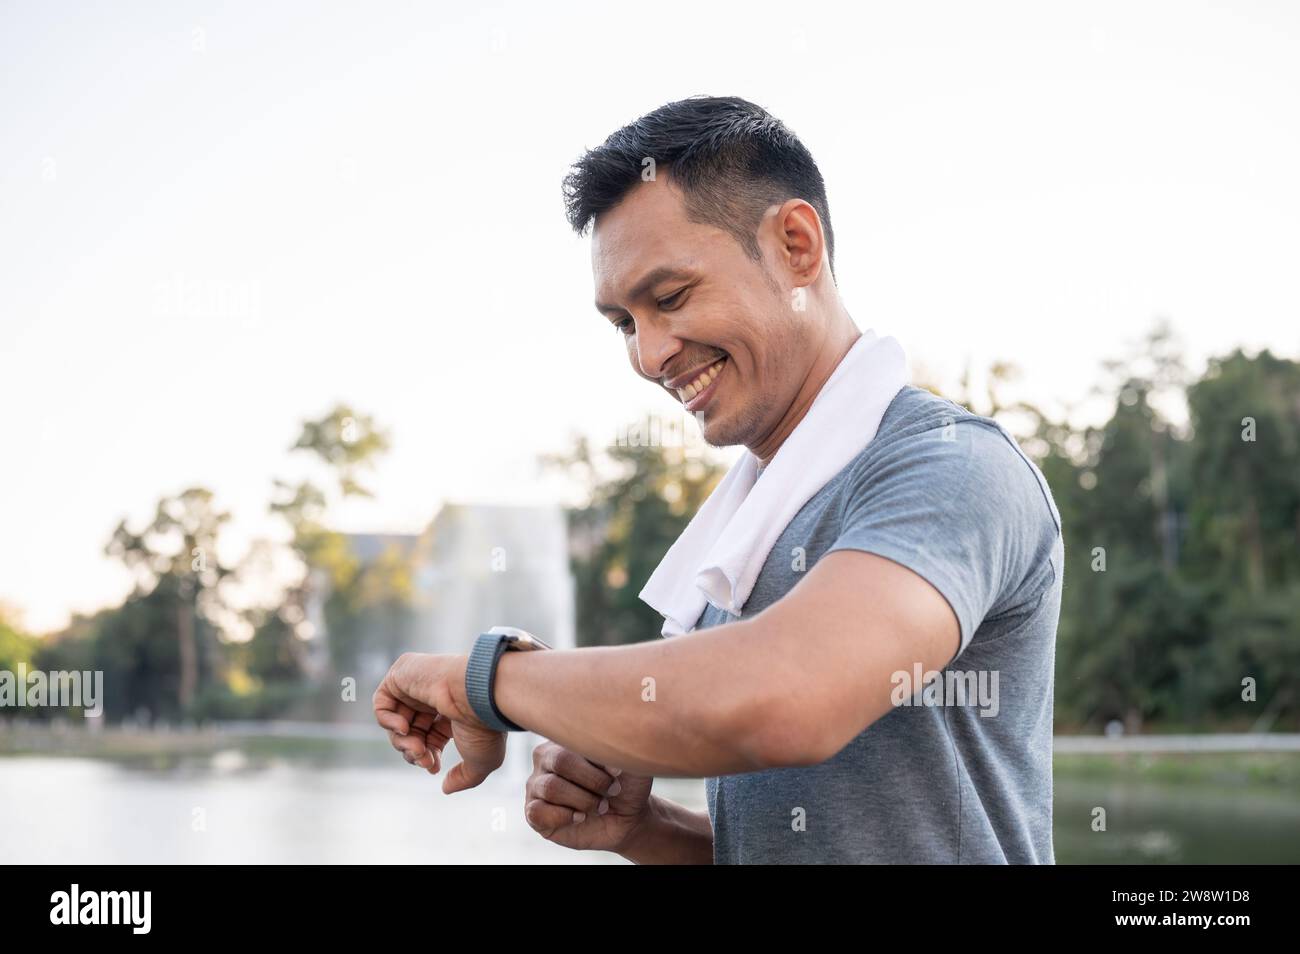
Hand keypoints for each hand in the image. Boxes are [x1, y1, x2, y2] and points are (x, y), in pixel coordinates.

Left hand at [372, 652, 506, 793]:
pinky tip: (404, 728)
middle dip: (414, 751)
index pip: (430, 737)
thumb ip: (465, 778)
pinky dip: (387, 720)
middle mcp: (435, 697)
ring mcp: (418, 684)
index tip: (432, 767)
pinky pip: (382, 701)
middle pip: (412, 731)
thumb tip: (445, 788)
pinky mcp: (403, 673)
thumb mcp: (481, 762)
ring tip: (415, 748)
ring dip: (402, 741)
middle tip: (422, 759)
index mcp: (454, 711)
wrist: (480, 696)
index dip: (428, 755)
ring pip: (396, 720)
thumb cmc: (484, 726)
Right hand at [524, 741, 654, 852]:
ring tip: (600, 806)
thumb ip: (616, 743)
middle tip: (612, 790)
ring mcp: (536, 785)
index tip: (619, 772)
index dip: (598, 760)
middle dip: (593, 781)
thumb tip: (604, 738)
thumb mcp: (628, 760)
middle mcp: (545, 759)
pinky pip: (537, 812)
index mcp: (564, 738)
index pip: (573, 739)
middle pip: (560, 762)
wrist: (628, 817)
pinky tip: (580, 817)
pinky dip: (565, 816)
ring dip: (583, 800)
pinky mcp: (534, 813)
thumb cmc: (625, 783)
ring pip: (551, 787)